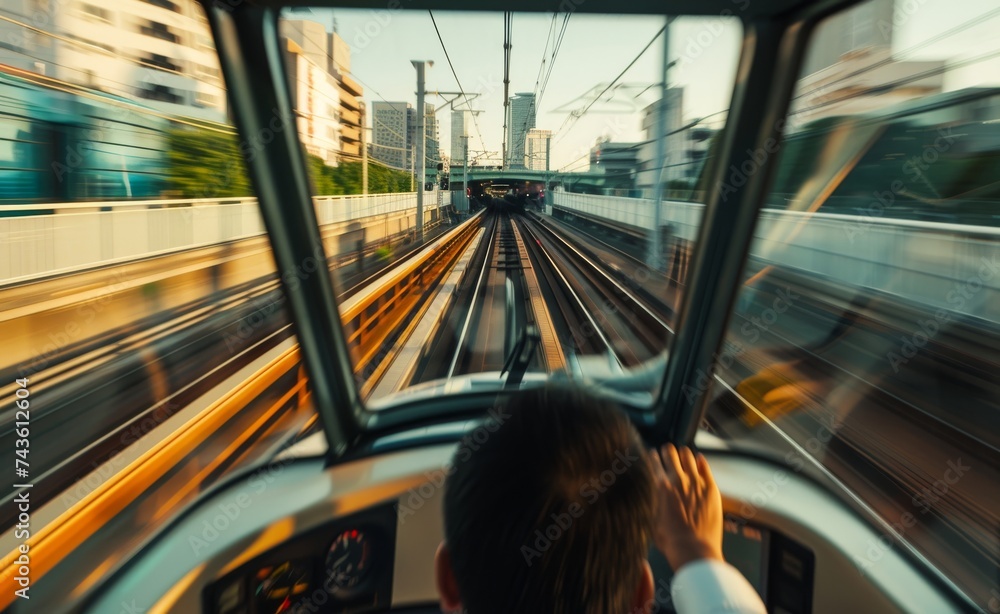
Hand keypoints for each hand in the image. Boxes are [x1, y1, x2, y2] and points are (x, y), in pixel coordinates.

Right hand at [648, 443, 724, 570]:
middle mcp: (677, 479)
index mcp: (659, 485)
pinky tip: (697, 463)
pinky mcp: (710, 487)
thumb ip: (646, 501)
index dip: (651, 457)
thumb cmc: (670, 540)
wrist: (693, 550)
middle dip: (667, 452)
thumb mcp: (648, 519)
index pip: (652, 459)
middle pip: (670, 451)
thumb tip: (641, 494)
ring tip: (682, 459)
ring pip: (687, 455)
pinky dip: (699, 462)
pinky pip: (704, 465)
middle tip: (667, 456)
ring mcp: (696, 481)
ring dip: (683, 455)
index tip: (652, 458)